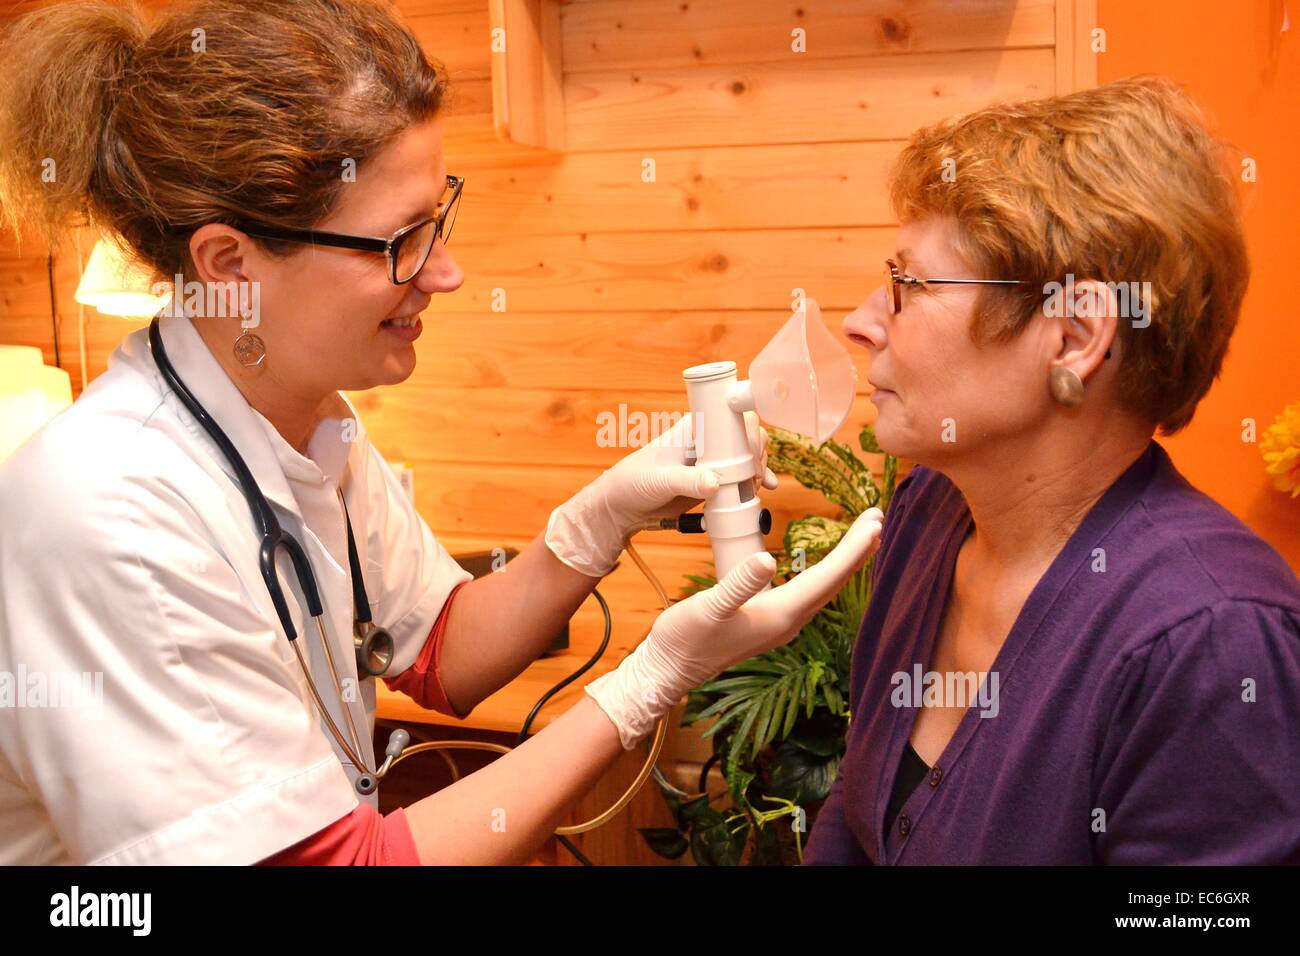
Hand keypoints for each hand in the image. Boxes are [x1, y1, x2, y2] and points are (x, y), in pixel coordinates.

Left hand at [545, 411, 777, 577]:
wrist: (620, 508)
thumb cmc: (631, 483)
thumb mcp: (658, 481)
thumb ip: (686, 481)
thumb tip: (716, 483)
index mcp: (693, 428)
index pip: (729, 417)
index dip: (746, 431)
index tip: (752, 452)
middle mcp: (706, 442)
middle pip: (744, 437)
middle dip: (756, 453)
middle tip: (754, 475)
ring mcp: (711, 462)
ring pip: (746, 457)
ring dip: (757, 468)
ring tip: (756, 485)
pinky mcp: (712, 482)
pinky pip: (739, 478)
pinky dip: (753, 482)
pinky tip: (763, 488)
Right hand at [585, 507, 884, 748]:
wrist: (667, 671)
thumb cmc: (684, 639)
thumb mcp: (707, 607)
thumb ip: (737, 584)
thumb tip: (767, 560)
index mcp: (780, 615)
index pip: (827, 577)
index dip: (853, 549)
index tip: (875, 521)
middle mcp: (788, 622)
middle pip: (833, 582)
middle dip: (858, 551)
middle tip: (877, 518)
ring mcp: (779, 625)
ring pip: (824, 589)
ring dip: (844, 562)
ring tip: (863, 538)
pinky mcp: (768, 624)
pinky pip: (809, 595)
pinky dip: (824, 574)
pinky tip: (823, 568)